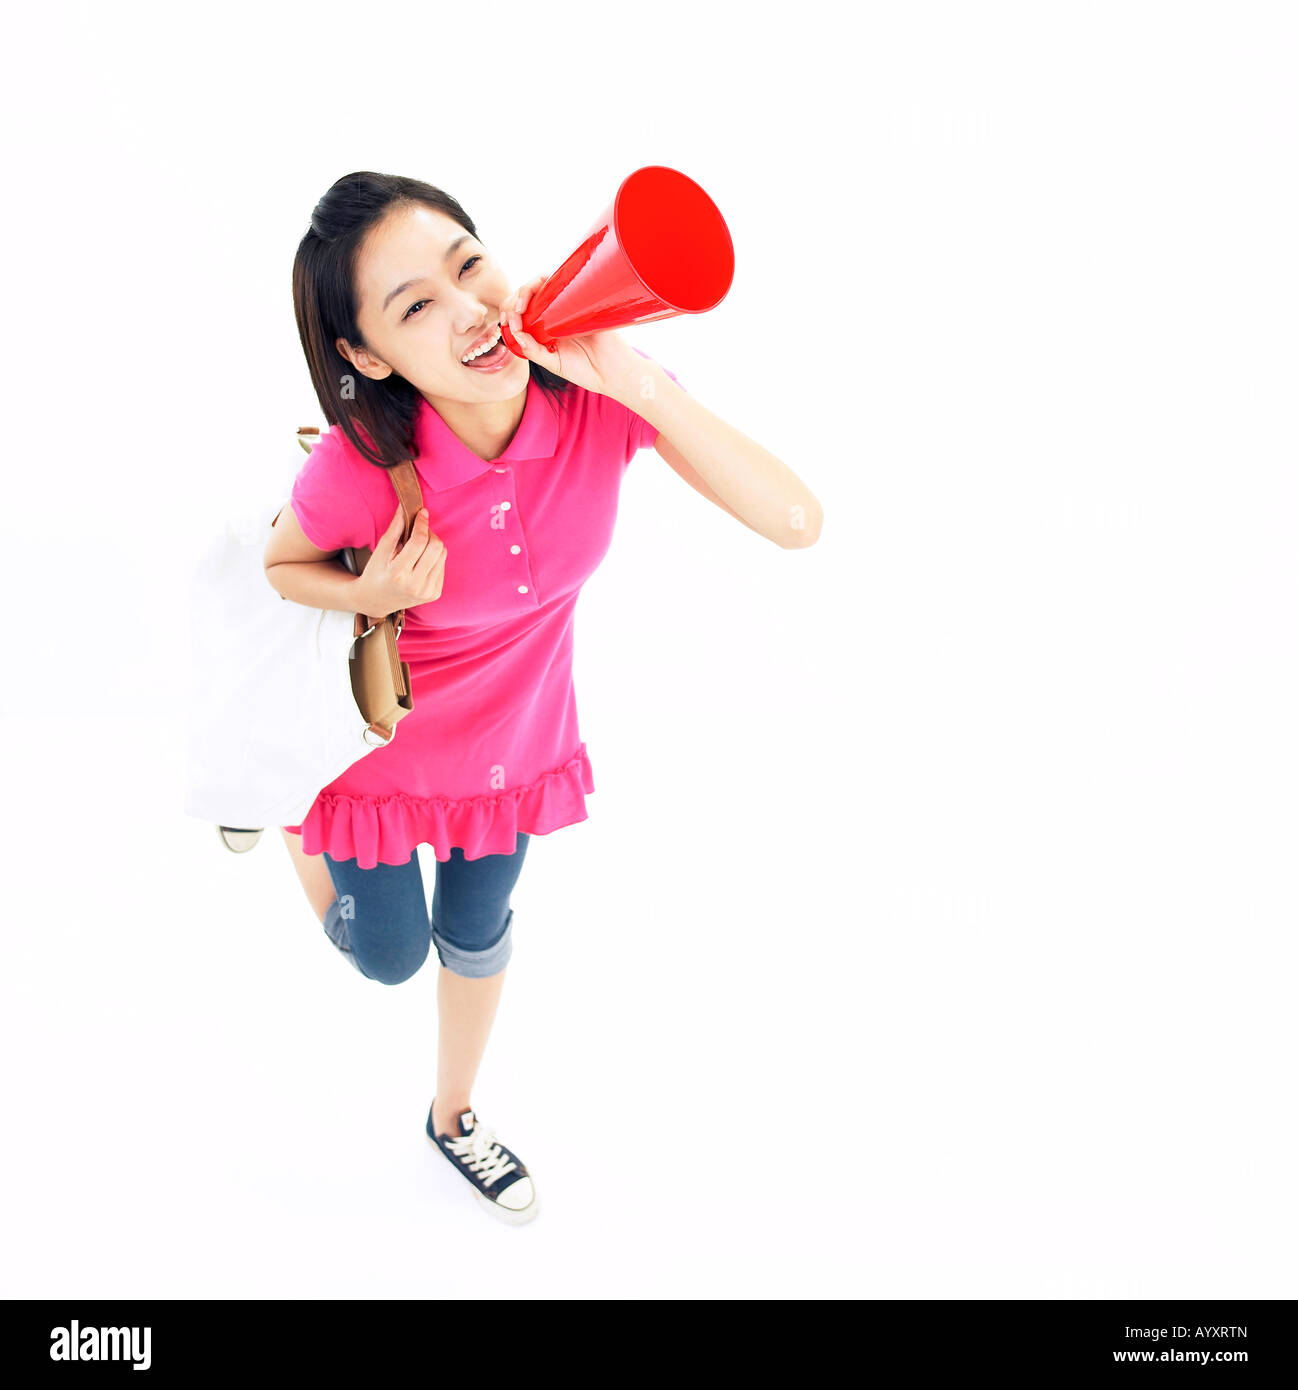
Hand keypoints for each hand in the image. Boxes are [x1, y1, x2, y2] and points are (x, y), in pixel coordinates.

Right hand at [354, 502, 445, 616]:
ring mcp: (427, 592)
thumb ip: (395, 528)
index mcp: (398, 574)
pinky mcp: (434, 594)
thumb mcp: (380, 550)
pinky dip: (434, 557)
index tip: (422, 513)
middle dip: (430, 533)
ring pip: (442, 555)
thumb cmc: (376, 571)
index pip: (419, 542)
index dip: (422, 524)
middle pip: (435, 547)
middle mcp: (415, 585)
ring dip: (433, 544)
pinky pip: (442, 565)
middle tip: (420, 530)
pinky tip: (422, 560)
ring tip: (419, 546)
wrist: (376, 600)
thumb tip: (406, 507)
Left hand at [501, 273, 641, 398]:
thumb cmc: (586, 370)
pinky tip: (539, 290)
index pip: (523, 313)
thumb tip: (514, 332)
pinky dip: (548, 281)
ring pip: (542, 286)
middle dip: (513, 300)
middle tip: (512, 313)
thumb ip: (533, 350)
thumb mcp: (553, 363)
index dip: (510, 312)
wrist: (614, 371)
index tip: (507, 322)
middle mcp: (556, 315)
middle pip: (529, 297)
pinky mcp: (582, 299)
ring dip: (526, 290)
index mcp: (546, 330)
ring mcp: (569, 306)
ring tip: (521, 306)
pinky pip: (563, 283)